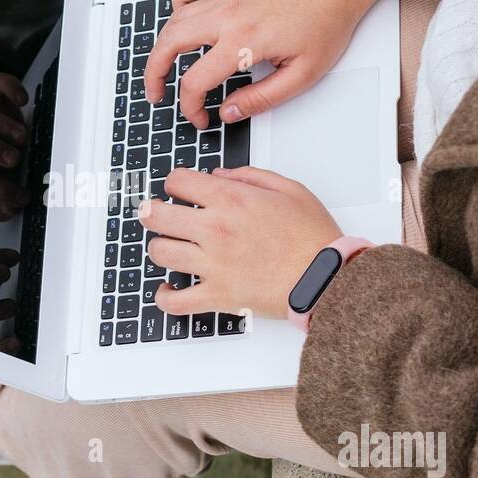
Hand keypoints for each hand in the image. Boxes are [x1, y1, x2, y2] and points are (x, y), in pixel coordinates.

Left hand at [141, 166, 342, 319]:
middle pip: (156, 215)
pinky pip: (176, 301)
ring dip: (160, 247)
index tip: (178, 189)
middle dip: (151, 211)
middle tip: (154, 213)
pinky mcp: (218, 296)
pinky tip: (167, 288)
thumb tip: (218, 175)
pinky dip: (165, 296)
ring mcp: (213, 264)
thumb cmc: (313, 236)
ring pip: (160, 253)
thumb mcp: (288, 188)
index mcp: (231, 200)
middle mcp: (215, 230)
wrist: (327, 277)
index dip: (174, 183)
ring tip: (170, 247)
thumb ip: (249, 176)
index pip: (177, 181)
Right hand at [144, 0, 383, 128]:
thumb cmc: (328, 21)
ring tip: (161, 65)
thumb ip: (262, 98)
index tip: (203, 118)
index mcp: (243, 42)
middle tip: (157, 95)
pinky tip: (183, 16)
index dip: (191, 107)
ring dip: (161, 43)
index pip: (196, 81)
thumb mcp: (303, 74)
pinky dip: (180, 0)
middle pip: (169, 44)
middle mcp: (228, 16)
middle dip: (154, 74)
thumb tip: (230, 112)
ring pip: (175, 18)